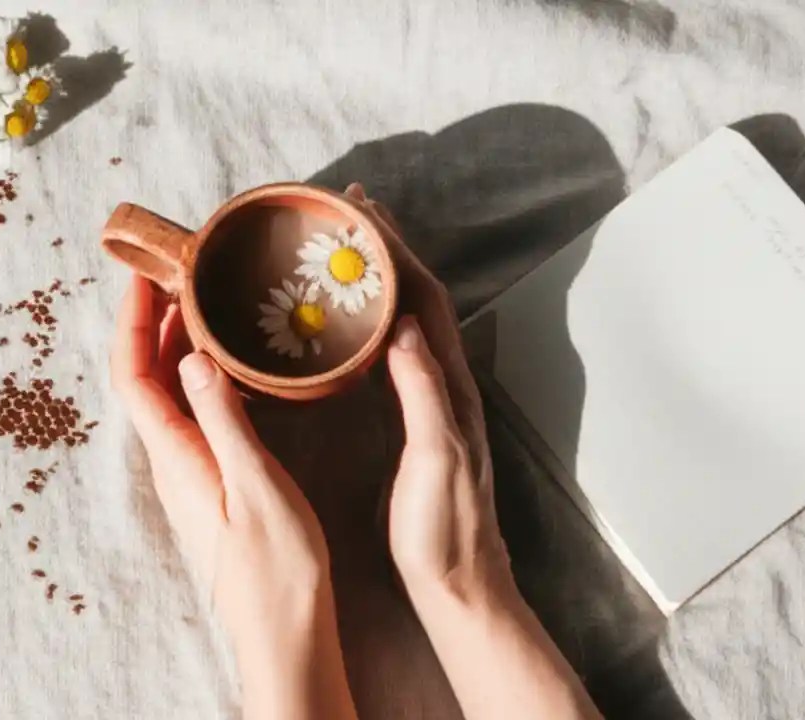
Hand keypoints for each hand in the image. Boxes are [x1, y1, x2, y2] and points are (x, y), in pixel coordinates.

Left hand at [110, 277, 356, 719]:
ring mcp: (190, 475)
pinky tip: (229, 366)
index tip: (143, 273)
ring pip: (169, 396)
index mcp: (177, 457)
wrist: (284, 633)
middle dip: (152, 323)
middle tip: (178, 275)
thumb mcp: (257, 485)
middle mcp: (174, 462)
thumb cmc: (276, 570)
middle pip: (146, 380)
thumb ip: (224, 420)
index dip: (131, 321)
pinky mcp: (211, 484)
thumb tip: (191, 358)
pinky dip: (200, 377)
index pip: (133, 376)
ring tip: (202, 305)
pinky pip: (192, 415)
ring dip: (176, 347)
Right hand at [341, 184, 508, 598]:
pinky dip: (370, 323)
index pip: (424, 299)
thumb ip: (422, 393)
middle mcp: (446, 385)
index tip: (361, 213)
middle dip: (387, 250)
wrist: (460, 584)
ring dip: (380, 280)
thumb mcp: (435, 459)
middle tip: (347, 213)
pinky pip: (392, 355)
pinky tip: (348, 325)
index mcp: (451, 387)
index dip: (396, 251)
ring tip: (344, 252)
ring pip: (405, 322)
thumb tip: (403, 329)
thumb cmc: (446, 530)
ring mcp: (431, 402)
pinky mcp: (414, 423)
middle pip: (417, 298)